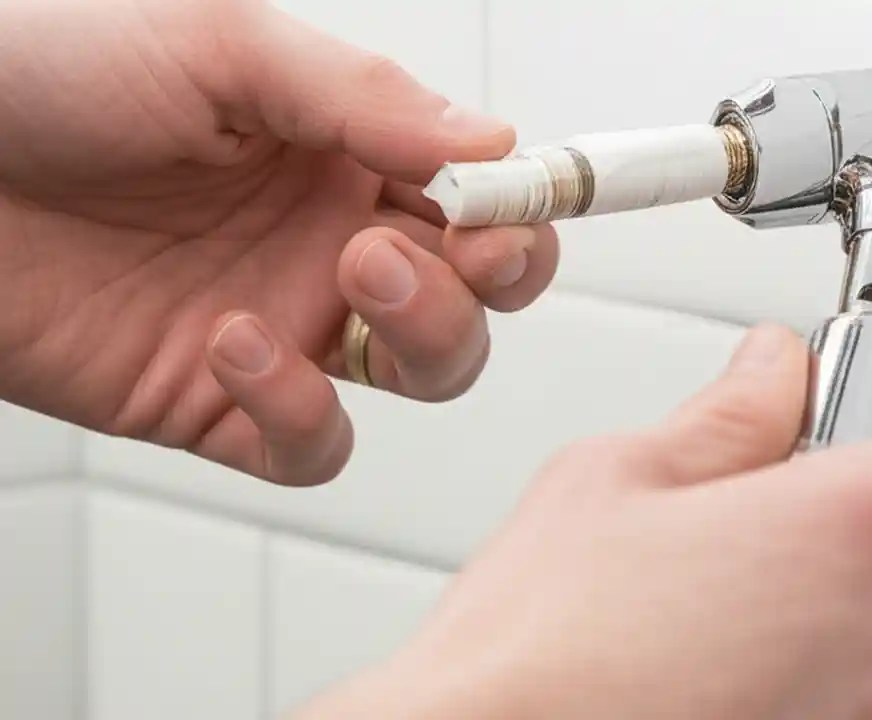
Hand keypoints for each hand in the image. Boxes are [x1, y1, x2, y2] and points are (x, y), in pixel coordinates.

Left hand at [0, 0, 557, 484]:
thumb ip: (363, 97)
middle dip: (486, 284)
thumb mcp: (220, 45)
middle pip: (478, 299)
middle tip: (433, 246)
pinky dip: (298, 412)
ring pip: (423, 375)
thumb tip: (492, 144)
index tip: (510, 211)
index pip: (485, 201)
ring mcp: (285, 326)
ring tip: (347, 276)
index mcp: (348, 154)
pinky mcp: (218, 403)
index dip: (523, 214)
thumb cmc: (48, 68)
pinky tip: (234, 344)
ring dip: (422, 338)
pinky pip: (310, 446)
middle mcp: (333, 243)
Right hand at [297, 325, 871, 719]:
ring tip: (717, 607)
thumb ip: (728, 416)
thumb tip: (772, 373)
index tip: (847, 430)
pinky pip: (864, 698)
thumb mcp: (618, 480)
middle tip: (753, 520)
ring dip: (834, 604)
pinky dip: (816, 673)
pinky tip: (718, 666)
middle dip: (855, 522)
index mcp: (865, 532)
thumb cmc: (541, 656)